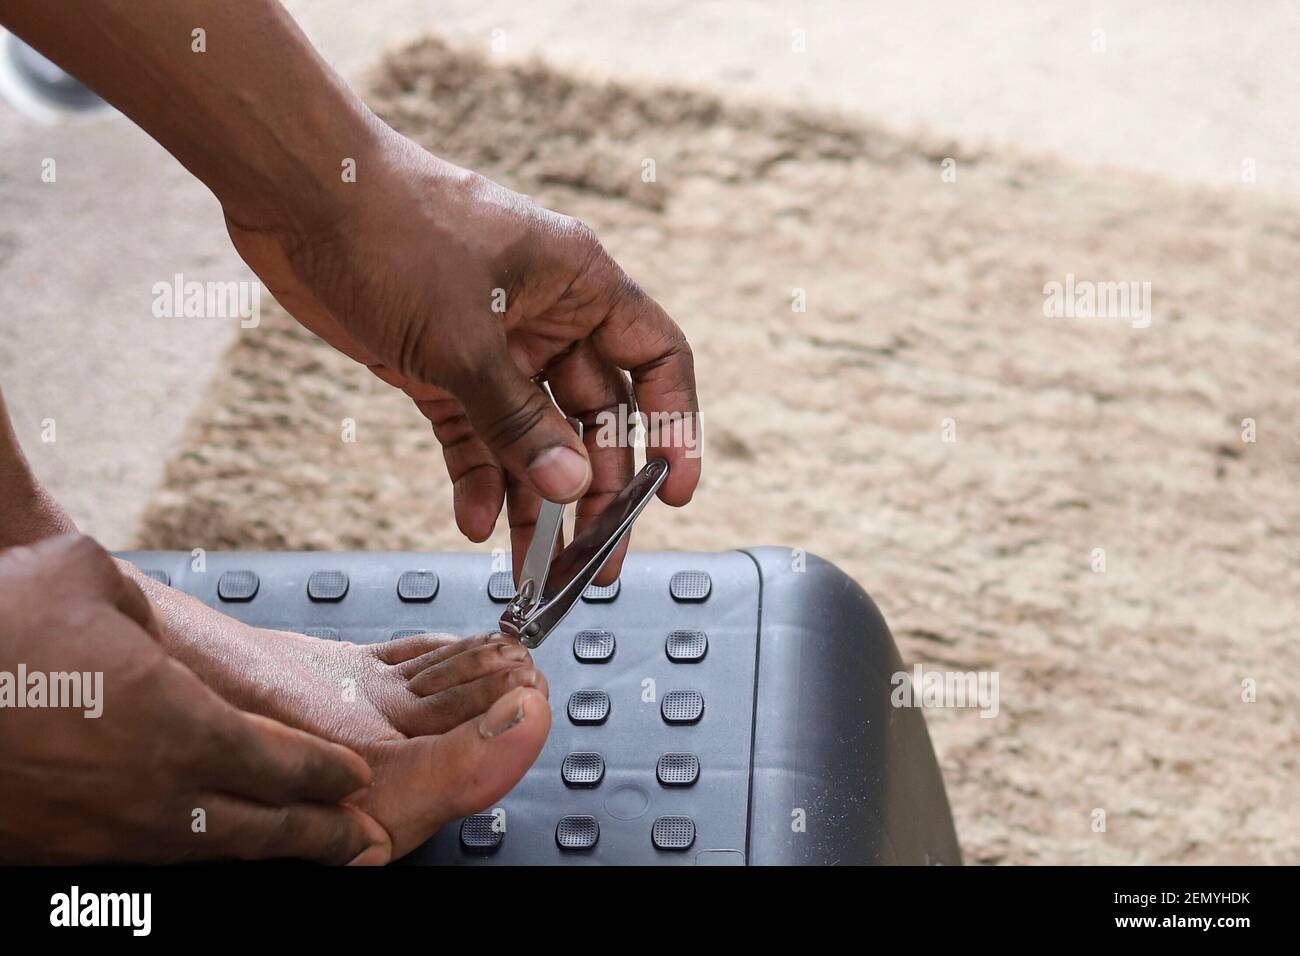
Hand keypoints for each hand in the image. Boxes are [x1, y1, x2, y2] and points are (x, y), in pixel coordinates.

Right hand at [0, 535, 389, 863]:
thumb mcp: (87, 577)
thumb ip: (144, 609)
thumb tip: (152, 631)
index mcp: (177, 723)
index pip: (280, 762)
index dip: (325, 772)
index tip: (354, 777)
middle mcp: (153, 791)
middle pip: (260, 826)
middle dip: (319, 834)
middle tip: (360, 843)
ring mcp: (102, 833)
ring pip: (205, 854)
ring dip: (264, 853)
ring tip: (306, 855)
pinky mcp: (52, 854)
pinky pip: (144, 860)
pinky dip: (190, 856)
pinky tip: (201, 849)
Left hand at [224, 135, 701, 582]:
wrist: (298, 192)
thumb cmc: (394, 230)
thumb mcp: (465, 338)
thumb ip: (519, 421)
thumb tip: (570, 489)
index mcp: (579, 284)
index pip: (655, 361)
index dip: (674, 427)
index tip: (672, 493)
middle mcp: (546, 316)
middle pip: (594, 416)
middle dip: (595, 489)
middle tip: (595, 561)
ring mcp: (492, 344)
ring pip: (532, 437)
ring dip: (534, 501)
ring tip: (532, 568)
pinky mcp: (438, 366)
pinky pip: (473, 435)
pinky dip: (476, 477)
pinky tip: (475, 521)